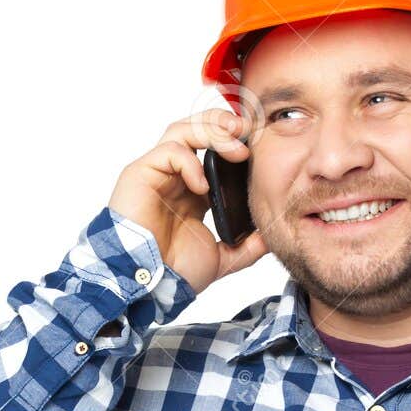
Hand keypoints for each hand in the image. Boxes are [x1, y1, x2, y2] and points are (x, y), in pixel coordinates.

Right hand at [107, 107, 267, 292]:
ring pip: (182, 130)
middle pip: (197, 129)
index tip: (261, 143)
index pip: (213, 150)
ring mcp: (157, 173)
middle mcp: (175, 176)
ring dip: (212, 131)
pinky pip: (169, 152)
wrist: (151, 286)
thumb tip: (270, 236)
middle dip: (224, 124)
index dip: (236, 140)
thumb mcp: (223, 258)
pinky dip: (190, 163)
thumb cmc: (176, 272)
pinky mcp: (141, 174)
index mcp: (193, 190)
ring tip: (237, 146)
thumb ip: (247, 246)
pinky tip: (203, 187)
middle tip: (250, 131)